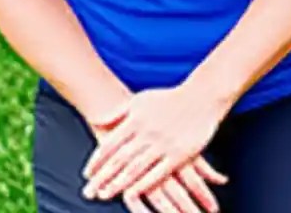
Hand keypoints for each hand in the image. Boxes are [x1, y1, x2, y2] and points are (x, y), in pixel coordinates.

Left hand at [81, 82, 230, 202]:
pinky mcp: (179, 154)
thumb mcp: (141, 99)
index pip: (110, 144)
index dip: (96, 161)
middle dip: (101, 178)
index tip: (87, 174)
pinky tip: (132, 194)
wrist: (203, 95)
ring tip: (104, 195)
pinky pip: (157, 174)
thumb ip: (120, 112)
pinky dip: (143, 185)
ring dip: (117, 184)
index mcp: (135, 120)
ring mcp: (163, 144)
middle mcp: (146, 133)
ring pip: (135, 169)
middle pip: (118, 160)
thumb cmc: (170, 97)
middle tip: (88, 192)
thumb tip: (98, 120)